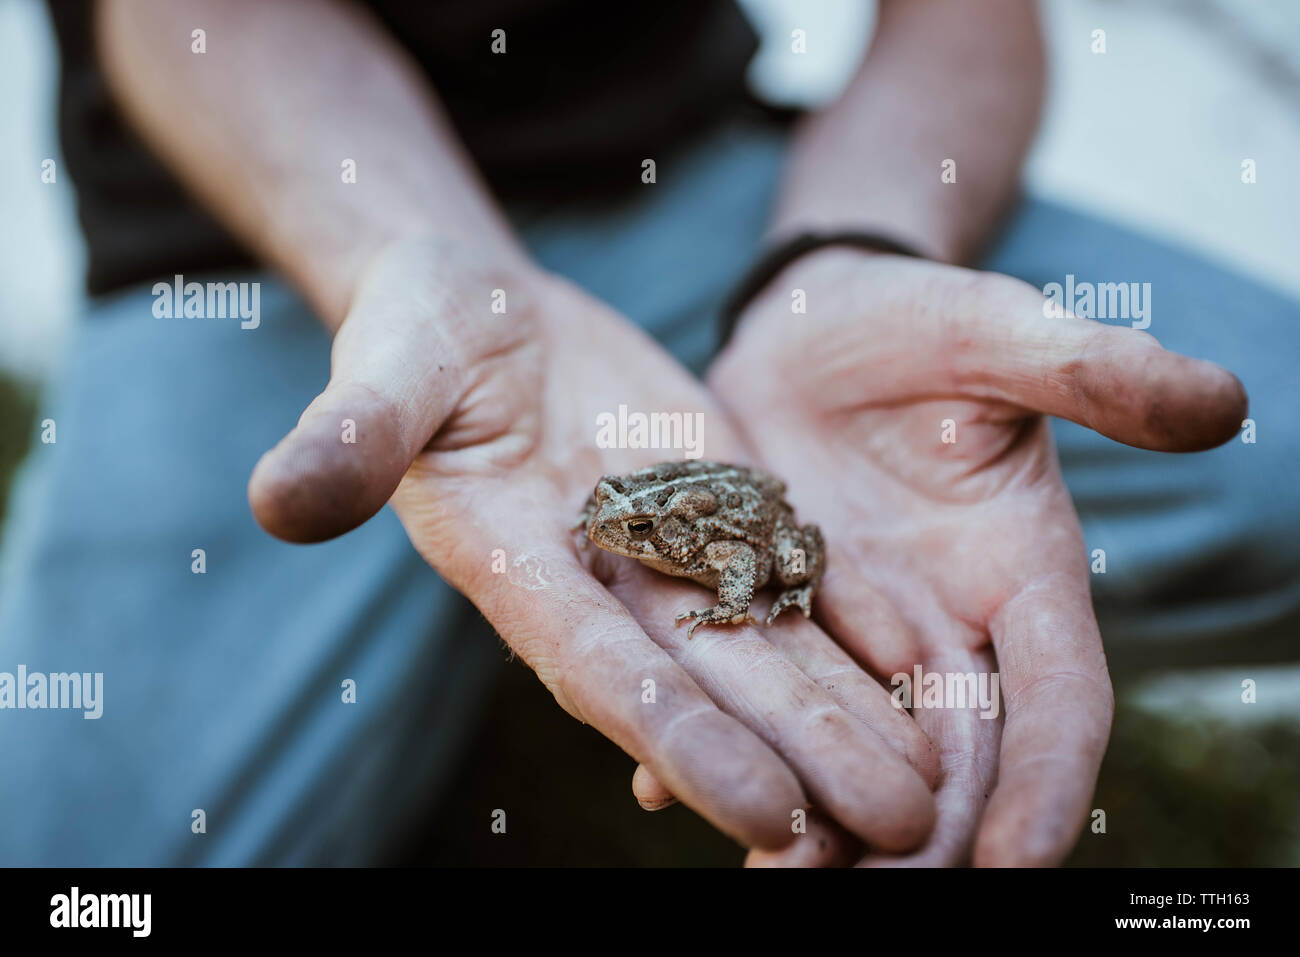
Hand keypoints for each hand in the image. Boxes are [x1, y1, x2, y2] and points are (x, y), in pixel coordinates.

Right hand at [247, 237, 939, 852]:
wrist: (489, 312)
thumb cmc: (420, 336)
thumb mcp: (388, 368)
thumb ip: (351, 436)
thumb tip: (278, 501)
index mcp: (515, 569)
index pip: (604, 673)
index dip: (682, 743)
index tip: (768, 815)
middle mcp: (601, 586)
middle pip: (709, 683)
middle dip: (799, 757)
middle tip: (897, 828)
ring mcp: (664, 554)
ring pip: (764, 645)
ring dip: (844, 716)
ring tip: (929, 784)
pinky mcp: (715, 510)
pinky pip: (789, 576)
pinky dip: (852, 630)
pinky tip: (926, 672)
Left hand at [702, 248, 1246, 864]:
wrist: (811, 321)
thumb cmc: (917, 320)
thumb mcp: (1000, 334)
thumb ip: (1095, 374)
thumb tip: (1220, 404)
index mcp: (1022, 575)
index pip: (1059, 702)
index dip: (1045, 784)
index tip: (1016, 864)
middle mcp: (944, 624)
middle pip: (953, 758)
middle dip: (925, 838)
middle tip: (865, 897)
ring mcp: (853, 629)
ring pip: (851, 747)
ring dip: (819, 814)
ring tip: (769, 872)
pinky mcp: (771, 612)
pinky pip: (756, 694)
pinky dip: (723, 740)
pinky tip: (661, 782)